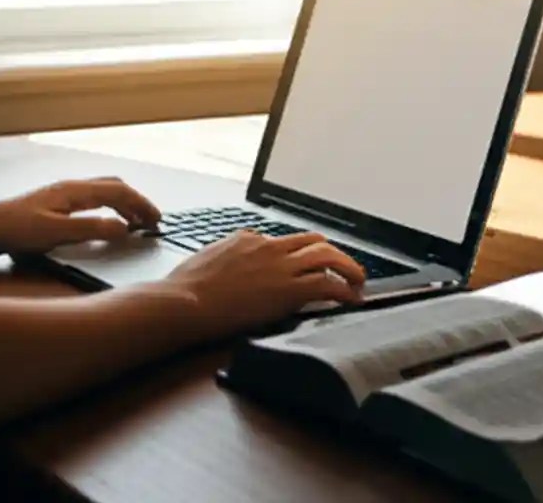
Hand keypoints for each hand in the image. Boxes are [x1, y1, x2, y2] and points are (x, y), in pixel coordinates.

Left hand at [0, 177, 161, 256]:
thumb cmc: (12, 230)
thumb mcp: (55, 233)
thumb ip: (91, 229)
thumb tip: (124, 228)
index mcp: (74, 190)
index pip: (119, 192)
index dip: (141, 205)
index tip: (157, 221)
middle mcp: (70, 187)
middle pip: (113, 187)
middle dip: (136, 202)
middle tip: (151, 222)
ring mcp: (60, 195)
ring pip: (102, 193)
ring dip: (122, 206)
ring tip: (134, 224)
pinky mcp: (52, 205)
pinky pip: (90, 201)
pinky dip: (107, 210)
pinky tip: (104, 225)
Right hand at [163, 231, 365, 336]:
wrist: (184, 302)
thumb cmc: (185, 289)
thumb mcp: (203, 261)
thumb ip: (221, 259)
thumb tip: (222, 264)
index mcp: (247, 239)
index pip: (281, 241)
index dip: (296, 255)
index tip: (301, 267)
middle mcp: (268, 247)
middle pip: (312, 240)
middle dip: (331, 252)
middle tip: (342, 267)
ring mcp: (280, 267)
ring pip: (328, 256)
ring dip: (348, 267)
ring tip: (358, 281)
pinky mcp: (289, 290)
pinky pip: (328, 285)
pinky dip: (345, 291)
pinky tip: (351, 299)